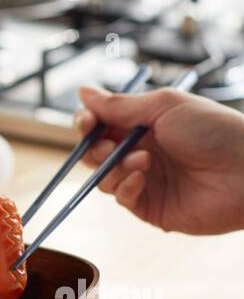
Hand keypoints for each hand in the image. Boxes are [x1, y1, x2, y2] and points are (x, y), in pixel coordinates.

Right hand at [76, 85, 243, 233]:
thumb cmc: (214, 130)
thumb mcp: (164, 107)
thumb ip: (120, 104)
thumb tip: (82, 91)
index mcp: (145, 124)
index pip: (102, 123)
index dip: (87, 122)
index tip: (85, 121)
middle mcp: (142, 151)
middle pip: (96, 152)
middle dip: (93, 147)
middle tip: (105, 144)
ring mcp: (147, 180)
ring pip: (104, 176)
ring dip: (113, 166)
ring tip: (142, 159)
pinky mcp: (152, 207)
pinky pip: (122, 198)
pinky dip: (125, 186)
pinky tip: (142, 176)